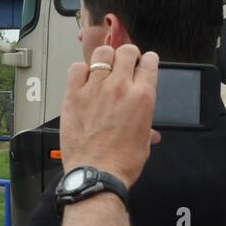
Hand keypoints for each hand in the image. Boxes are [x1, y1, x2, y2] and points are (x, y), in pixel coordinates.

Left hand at [59, 44, 160, 186]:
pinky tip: (83, 79)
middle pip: (126, 51)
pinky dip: (80, 70)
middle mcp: (120, 87)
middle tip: (124, 64)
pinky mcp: (73, 96)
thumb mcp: (144, 143)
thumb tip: (151, 132)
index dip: (147, 60)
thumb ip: (147, 129)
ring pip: (101, 54)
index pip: (149, 62)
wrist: (96, 174)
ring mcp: (95, 89)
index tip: (144, 62)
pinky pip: (76, 68)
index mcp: (142, 96)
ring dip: (105, 58)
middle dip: (128, 55)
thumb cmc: (121, 162)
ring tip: (103, 68)